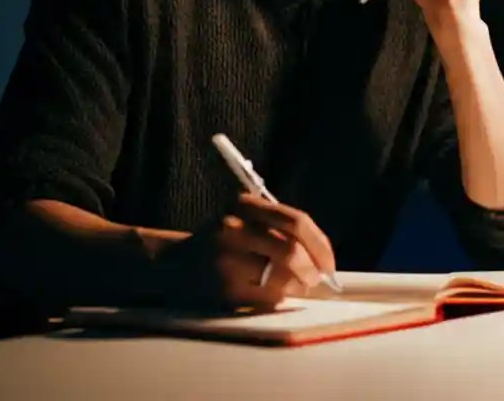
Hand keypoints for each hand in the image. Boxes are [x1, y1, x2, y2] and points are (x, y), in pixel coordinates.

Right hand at [155, 194, 336, 308]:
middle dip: (312, 269)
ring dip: (296, 285)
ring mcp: (226, 258)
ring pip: (281, 275)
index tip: (329, 263)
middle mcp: (233, 227)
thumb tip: (323, 260)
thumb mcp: (246, 221)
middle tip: (317, 280)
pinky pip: (266, 296)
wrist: (173, 264)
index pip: (297, 222)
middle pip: (291, 250)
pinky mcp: (223, 287)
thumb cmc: (221, 243)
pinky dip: (278, 297)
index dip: (321, 245)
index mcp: (245, 205)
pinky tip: (272, 294)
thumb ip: (281, 230)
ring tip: (295, 287)